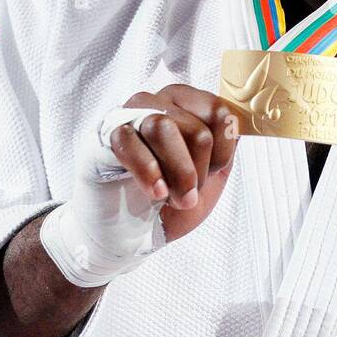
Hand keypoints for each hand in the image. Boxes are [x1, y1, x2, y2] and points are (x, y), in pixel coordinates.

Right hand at [107, 84, 239, 239]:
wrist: (131, 234)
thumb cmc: (171, 201)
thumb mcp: (213, 173)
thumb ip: (226, 142)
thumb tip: (234, 121)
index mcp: (186, 105)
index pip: (219, 112)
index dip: (222, 153)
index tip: (209, 175)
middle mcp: (156, 102)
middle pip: (195, 129)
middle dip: (198, 172)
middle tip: (187, 196)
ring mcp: (127, 117)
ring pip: (162, 128)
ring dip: (176, 173)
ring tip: (172, 198)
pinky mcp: (102, 138)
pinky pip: (128, 142)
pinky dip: (148, 172)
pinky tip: (155, 193)